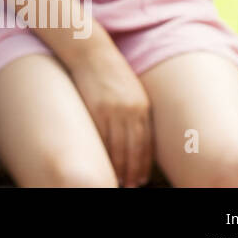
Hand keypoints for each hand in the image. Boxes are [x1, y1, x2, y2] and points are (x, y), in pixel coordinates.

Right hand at [68, 45, 153, 186]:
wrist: (91, 52)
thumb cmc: (109, 71)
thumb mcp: (130, 90)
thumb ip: (135, 111)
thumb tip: (136, 135)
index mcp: (142, 106)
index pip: (146, 143)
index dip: (144, 163)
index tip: (141, 177)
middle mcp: (131, 110)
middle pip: (134, 149)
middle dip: (133, 170)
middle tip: (131, 184)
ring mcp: (113, 111)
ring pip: (118, 147)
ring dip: (119, 166)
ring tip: (118, 179)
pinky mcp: (96, 109)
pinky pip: (102, 138)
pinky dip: (104, 154)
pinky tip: (104, 163)